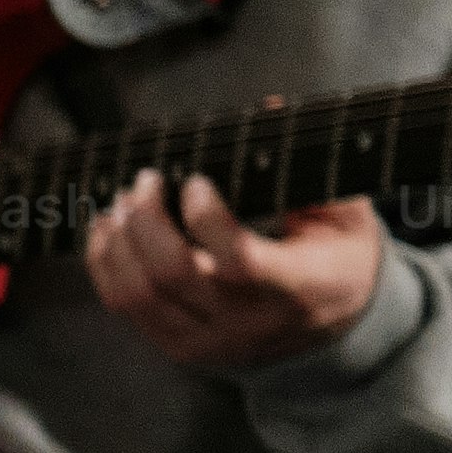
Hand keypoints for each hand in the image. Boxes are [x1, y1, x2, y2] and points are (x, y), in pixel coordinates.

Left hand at [87, 167, 379, 370]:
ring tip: (123, 201)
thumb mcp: (346, 217)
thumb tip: (270, 106)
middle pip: (174, 275)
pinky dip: (106, 264)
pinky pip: (125, 306)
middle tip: (145, 180)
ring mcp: (208, 341)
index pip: (239, 264)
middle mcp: (248, 324)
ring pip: (139, 294)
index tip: (194, 181)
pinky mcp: (179, 346)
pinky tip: (108, 229)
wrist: (335, 332)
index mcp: (299, 290)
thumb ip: (307, 169)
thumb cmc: (339, 260)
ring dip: (119, 240)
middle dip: (147, 220)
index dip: (206, 219)